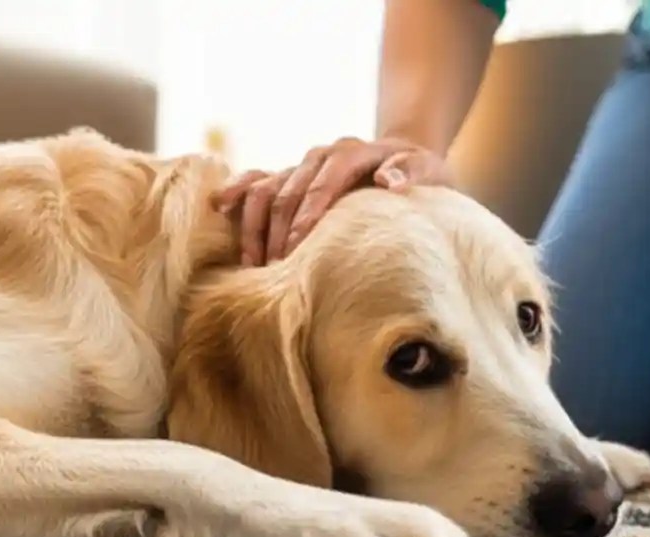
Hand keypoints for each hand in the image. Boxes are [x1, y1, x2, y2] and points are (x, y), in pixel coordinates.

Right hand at [211, 136, 451, 265]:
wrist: (405, 161)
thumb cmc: (420, 174)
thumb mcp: (429, 170)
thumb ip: (412, 172)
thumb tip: (389, 180)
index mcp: (351, 152)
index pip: (323, 182)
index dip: (307, 214)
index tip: (296, 249)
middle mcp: (321, 155)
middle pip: (288, 191)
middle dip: (276, 232)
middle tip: (272, 270)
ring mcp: (302, 166)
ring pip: (266, 189)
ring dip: (255, 226)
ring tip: (252, 264)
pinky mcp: (290, 177)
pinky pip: (256, 180)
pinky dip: (236, 191)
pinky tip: (219, 206)